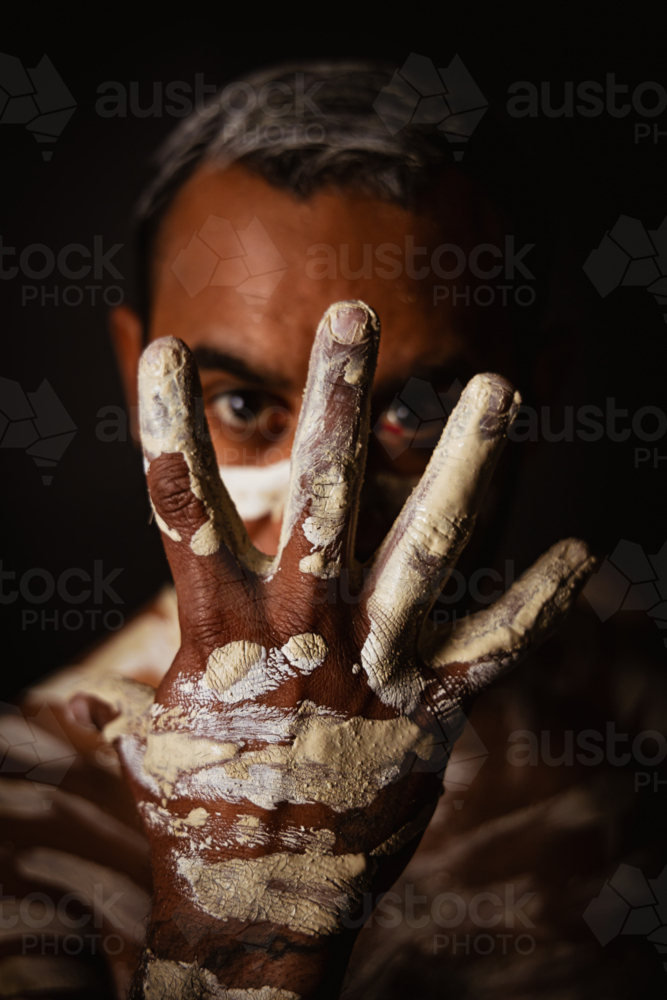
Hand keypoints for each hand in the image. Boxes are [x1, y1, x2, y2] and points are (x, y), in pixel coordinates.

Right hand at [77, 301, 593, 999]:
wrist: (269, 901)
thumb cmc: (200, 808)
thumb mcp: (157, 736)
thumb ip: (137, 688)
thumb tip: (77, 690)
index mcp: (224, 628)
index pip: (182, 509)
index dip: (165, 427)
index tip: (163, 350)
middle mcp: (305, 630)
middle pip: (319, 497)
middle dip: (333, 402)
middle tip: (351, 313)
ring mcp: (376, 665)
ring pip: (426, 546)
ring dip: (465, 465)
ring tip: (501, 390)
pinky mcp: (433, 709)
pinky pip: (497, 647)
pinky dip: (538, 599)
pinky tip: (581, 552)